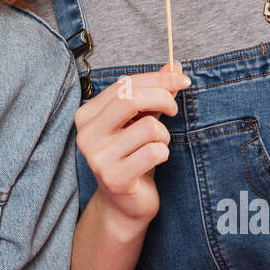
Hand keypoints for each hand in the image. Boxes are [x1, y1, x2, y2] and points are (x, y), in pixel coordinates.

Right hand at [74, 66, 187, 229]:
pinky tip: (155, 160)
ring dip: (164, 135)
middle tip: (174, 110)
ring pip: (149, 128)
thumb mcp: (141, 120)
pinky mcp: (114, 178)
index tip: (182, 80)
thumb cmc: (132, 156)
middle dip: (162, 98)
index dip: (157, 79)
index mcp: (87, 115)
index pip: (124, 84)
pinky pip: (154, 152)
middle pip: (131, 99)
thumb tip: (174, 66)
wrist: (124, 204)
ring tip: (158, 145)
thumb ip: (153, 92)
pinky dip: (163, 153)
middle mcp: (87, 134)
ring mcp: (98, 157)